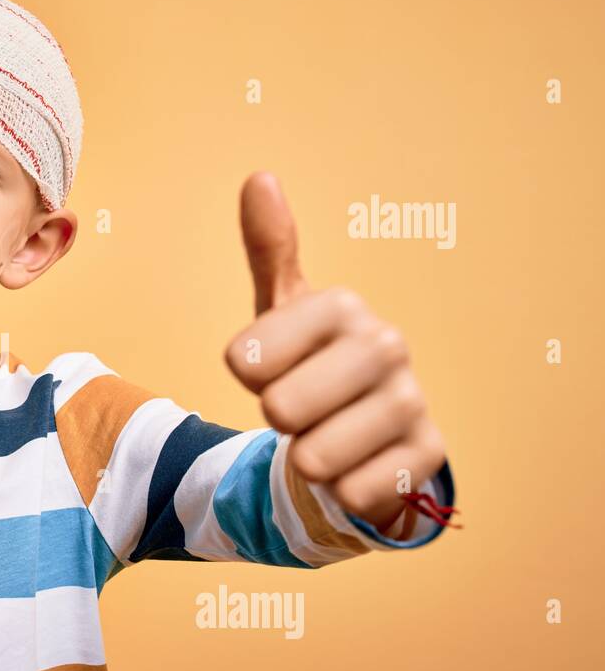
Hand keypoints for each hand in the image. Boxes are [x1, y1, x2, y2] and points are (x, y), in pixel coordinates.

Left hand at [222, 172, 446, 532]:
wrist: (367, 430)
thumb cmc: (313, 363)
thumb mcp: (283, 309)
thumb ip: (269, 249)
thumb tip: (259, 177)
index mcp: (342, 306)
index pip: (245, 360)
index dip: (248, 375)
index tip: (271, 366)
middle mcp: (386, 345)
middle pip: (280, 409)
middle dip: (279, 420)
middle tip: (302, 408)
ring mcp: (411, 402)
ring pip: (312, 458)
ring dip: (306, 459)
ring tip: (327, 435)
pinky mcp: (426, 457)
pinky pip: (350, 493)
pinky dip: (340, 491)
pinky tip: (357, 465)